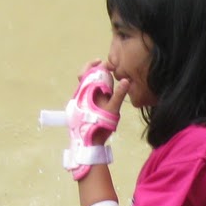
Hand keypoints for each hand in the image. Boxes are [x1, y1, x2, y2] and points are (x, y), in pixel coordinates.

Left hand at [48, 62, 128, 179]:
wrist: (87, 141)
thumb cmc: (99, 124)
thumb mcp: (113, 109)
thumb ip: (119, 94)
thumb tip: (126, 80)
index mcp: (87, 89)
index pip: (87, 70)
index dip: (94, 64)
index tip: (104, 63)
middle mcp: (81, 92)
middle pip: (85, 77)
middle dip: (95, 72)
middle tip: (105, 72)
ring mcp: (79, 101)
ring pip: (85, 86)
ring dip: (94, 82)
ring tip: (105, 85)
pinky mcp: (79, 109)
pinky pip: (85, 95)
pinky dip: (92, 92)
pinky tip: (101, 98)